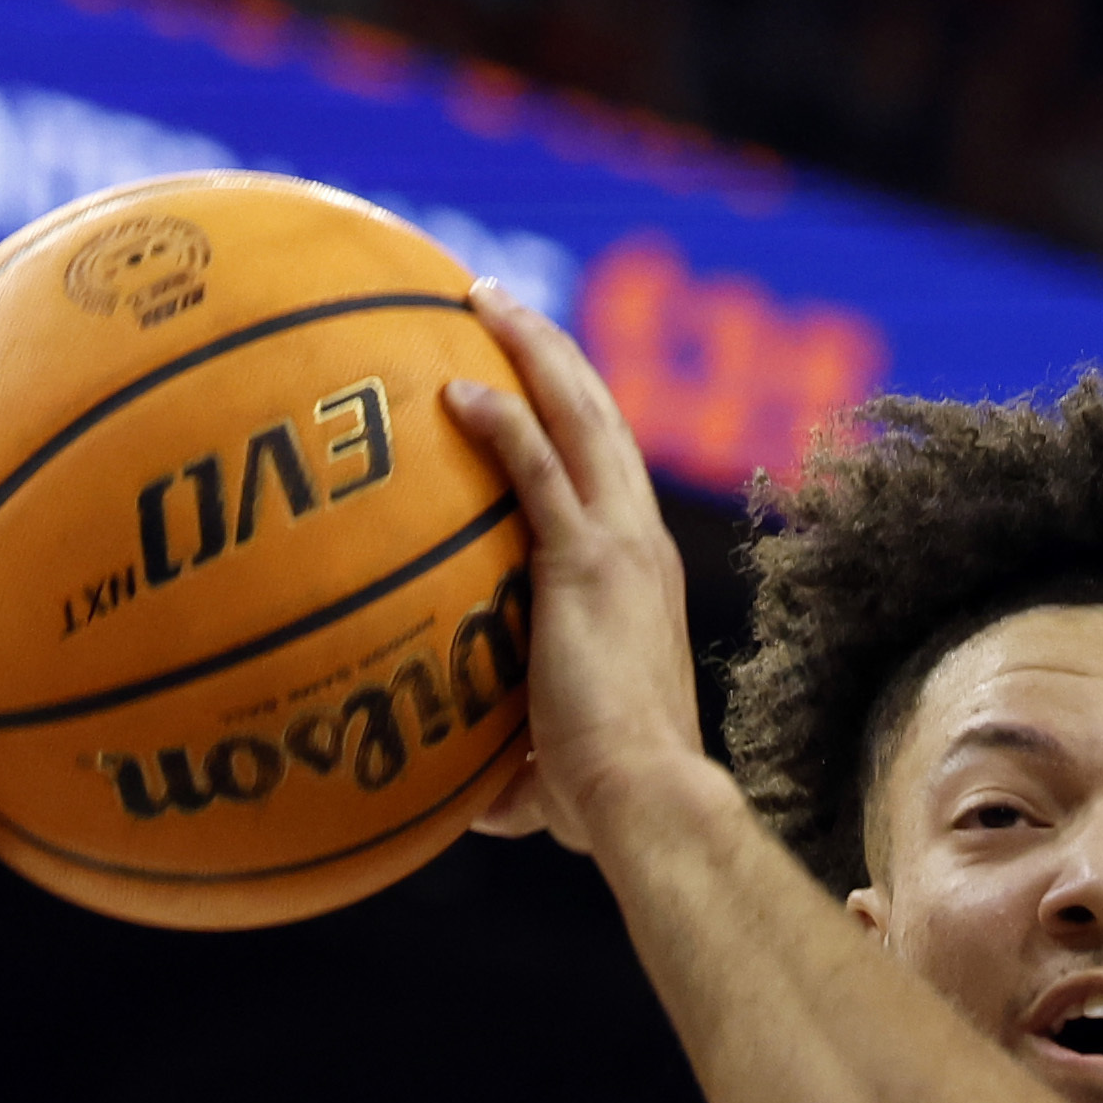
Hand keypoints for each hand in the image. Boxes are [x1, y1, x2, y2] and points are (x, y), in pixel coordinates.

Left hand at [444, 284, 717, 864]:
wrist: (646, 795)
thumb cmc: (604, 800)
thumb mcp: (554, 767)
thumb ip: (512, 766)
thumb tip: (464, 803)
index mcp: (644, 577)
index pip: (612, 475)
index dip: (575, 415)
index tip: (533, 378)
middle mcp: (644, 545)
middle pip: (604, 418)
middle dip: (554, 352)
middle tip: (499, 304)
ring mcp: (622, 546)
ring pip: (583, 417)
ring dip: (535, 350)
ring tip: (484, 299)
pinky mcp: (589, 561)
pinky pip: (540, 468)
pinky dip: (504, 420)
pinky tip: (456, 389)